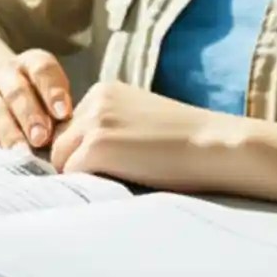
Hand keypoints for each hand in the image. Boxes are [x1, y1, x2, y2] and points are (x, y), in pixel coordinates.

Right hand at [0, 49, 72, 149]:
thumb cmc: (36, 99)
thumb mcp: (50, 93)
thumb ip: (60, 112)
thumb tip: (71, 141)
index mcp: (31, 64)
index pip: (42, 70)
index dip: (53, 91)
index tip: (63, 114)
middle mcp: (6, 74)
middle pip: (17, 92)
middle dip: (30, 116)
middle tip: (41, 138)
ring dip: (10, 133)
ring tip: (22, 153)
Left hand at [49, 82, 241, 191]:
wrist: (217, 146)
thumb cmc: (187, 142)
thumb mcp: (140, 121)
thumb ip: (110, 128)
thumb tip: (77, 156)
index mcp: (104, 91)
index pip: (70, 125)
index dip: (85, 149)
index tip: (112, 163)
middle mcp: (94, 100)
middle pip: (60, 140)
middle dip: (77, 162)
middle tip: (109, 178)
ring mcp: (94, 122)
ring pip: (61, 158)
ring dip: (81, 174)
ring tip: (115, 182)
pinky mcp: (98, 147)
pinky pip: (72, 173)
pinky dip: (89, 184)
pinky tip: (117, 185)